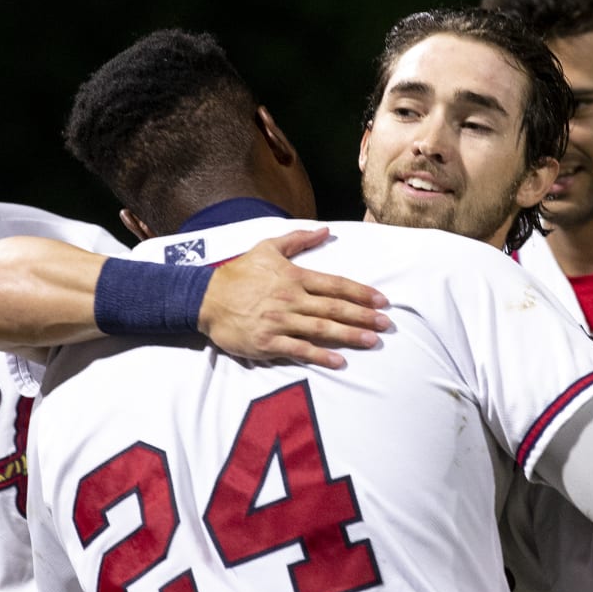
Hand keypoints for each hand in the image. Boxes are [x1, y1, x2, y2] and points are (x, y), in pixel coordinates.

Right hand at [198, 228, 391, 367]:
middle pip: (335, 308)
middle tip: (387, 323)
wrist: (206, 298)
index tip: (382, 300)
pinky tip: (339, 361)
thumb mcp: (267, 248)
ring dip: (349, 335)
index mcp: (294, 277)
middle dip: (364, 315)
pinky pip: (300, 349)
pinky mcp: (268, 342)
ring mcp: (280, 322)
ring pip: (322, 329)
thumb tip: (326, 230)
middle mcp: (291, 299)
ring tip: (372, 340)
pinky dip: (320, 356)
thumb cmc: (238, 273)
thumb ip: (298, 240)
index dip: (361, 292)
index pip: (335, 284)